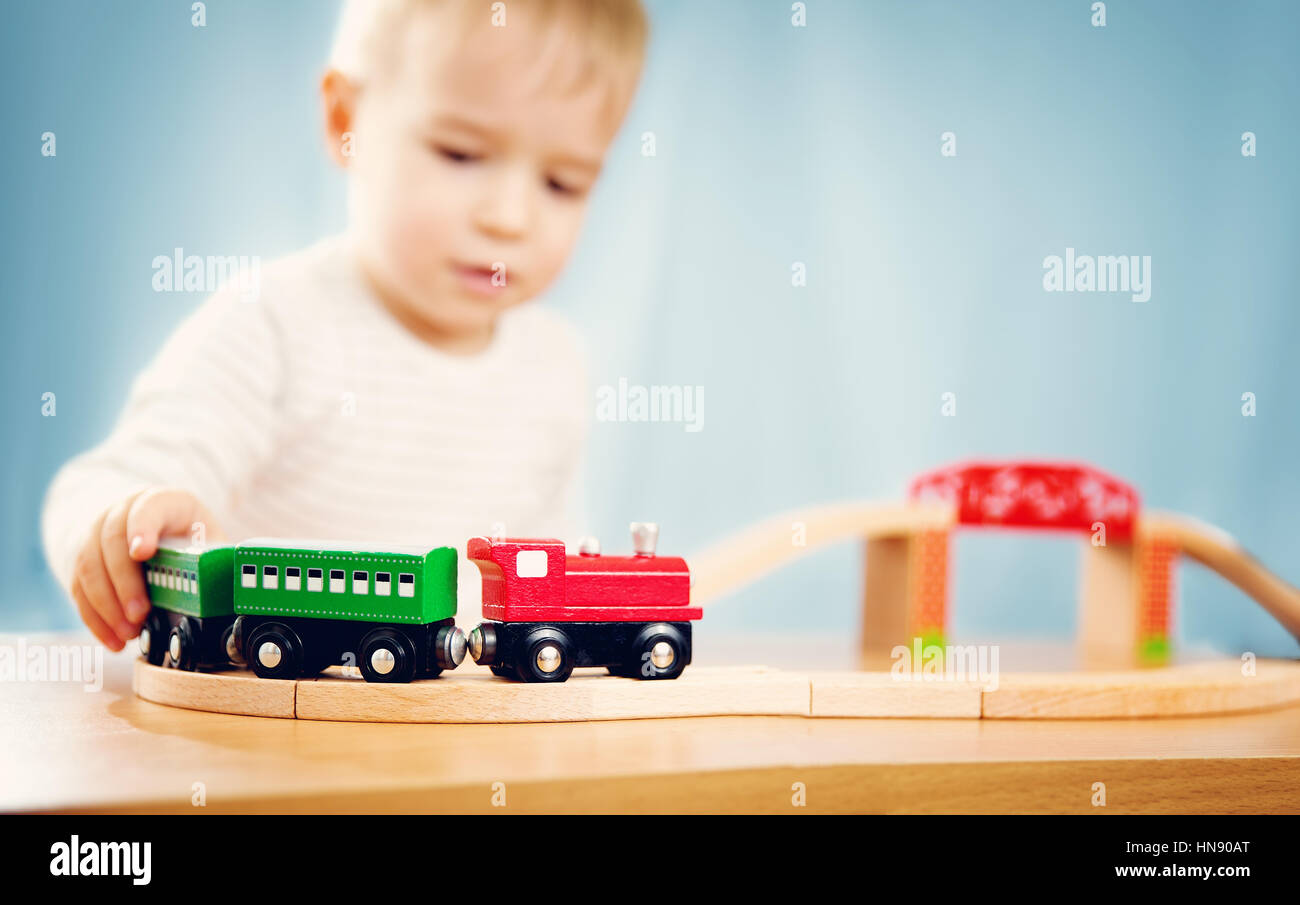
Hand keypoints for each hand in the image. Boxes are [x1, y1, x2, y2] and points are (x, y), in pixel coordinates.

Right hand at [69, 488, 223, 650]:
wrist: (150, 529)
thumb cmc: (188, 537)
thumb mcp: (209, 541)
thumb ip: (218, 558)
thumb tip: (234, 579)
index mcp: (163, 502)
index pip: (149, 506)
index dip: (143, 527)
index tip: (142, 552)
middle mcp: (122, 510)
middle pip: (111, 539)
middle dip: (124, 581)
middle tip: (140, 613)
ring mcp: (95, 532)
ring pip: (88, 564)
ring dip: (106, 604)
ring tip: (129, 633)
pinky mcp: (82, 559)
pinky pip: (78, 588)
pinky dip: (94, 617)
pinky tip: (113, 640)